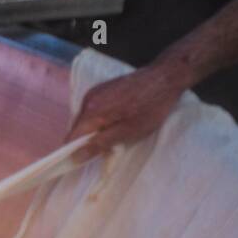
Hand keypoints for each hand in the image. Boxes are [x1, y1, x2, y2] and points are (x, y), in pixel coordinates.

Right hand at [67, 64, 188, 159]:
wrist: (166, 76)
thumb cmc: (151, 107)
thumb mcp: (128, 132)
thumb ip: (99, 144)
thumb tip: (75, 157)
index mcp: (92, 111)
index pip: (71, 138)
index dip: (74, 152)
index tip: (85, 161)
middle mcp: (88, 100)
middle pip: (77, 129)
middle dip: (88, 141)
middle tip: (109, 147)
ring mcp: (94, 92)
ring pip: (85, 120)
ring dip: (95, 130)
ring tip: (116, 131)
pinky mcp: (102, 88)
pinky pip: (93, 110)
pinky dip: (100, 119)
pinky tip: (117, 119)